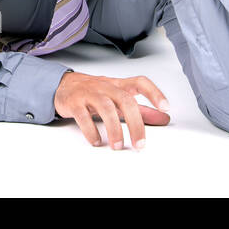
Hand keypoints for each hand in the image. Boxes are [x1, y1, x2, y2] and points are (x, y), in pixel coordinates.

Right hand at [54, 72, 169, 148]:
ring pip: (105, 108)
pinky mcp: (74, 103)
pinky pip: (83, 116)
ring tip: (118, 146)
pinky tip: (96, 141)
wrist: (63, 85)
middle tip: (140, 144)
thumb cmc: (95, 92)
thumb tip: (163, 118)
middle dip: (135, 124)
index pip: (140, 82)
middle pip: (125, 100)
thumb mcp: (118, 98)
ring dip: (114, 129)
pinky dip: (91, 131)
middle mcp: (105, 87)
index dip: (154, 93)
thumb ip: (141, 109)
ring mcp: (89, 94)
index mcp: (119, 85)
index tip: (165, 107)